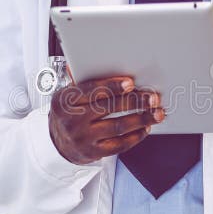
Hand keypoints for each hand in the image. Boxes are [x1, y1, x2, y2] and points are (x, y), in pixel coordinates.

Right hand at [49, 76, 164, 164]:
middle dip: (134, 101)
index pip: (91, 90)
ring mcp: (83, 138)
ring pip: (117, 127)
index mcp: (65, 100)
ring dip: (141, 119)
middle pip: (108, 108)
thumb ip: (81, 80)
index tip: (130, 83)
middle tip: (152, 98)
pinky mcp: (93, 153)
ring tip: (156, 113)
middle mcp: (73, 120)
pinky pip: (119, 145)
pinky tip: (145, 128)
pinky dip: (135, 136)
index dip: (112, 86)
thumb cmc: (67, 114)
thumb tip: (96, 60)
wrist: (56, 144)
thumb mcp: (66, 95)